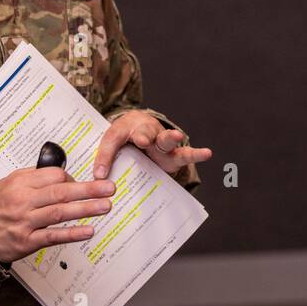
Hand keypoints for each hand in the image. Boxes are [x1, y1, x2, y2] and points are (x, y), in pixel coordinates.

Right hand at [0, 166, 115, 263]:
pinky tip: (88, 231)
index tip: (86, 182)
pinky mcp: (26, 241)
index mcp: (22, 183)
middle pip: (61, 192)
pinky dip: (71, 233)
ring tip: (105, 206)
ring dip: (85, 209)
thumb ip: (35, 176)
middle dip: (88, 190)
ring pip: (59, 213)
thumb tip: (63, 174)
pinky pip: (52, 236)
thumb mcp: (11, 182)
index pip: (54, 176)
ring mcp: (25, 222)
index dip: (73, 179)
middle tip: (109, 188)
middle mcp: (24, 201)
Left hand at [93, 109, 213, 179]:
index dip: (107, 154)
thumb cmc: (124, 138)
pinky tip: (207, 153)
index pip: (113, 139)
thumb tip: (99, 178)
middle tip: (143, 140)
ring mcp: (161, 144)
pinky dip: (196, 154)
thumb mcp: (111, 144)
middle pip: (145, 132)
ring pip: (166, 140)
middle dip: (144, 136)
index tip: (100, 172)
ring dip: (170, 138)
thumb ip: (105, 157)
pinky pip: (186, 154)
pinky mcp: (173, 156)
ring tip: (177, 136)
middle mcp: (146, 132)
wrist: (141, 127)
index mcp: (125, 128)